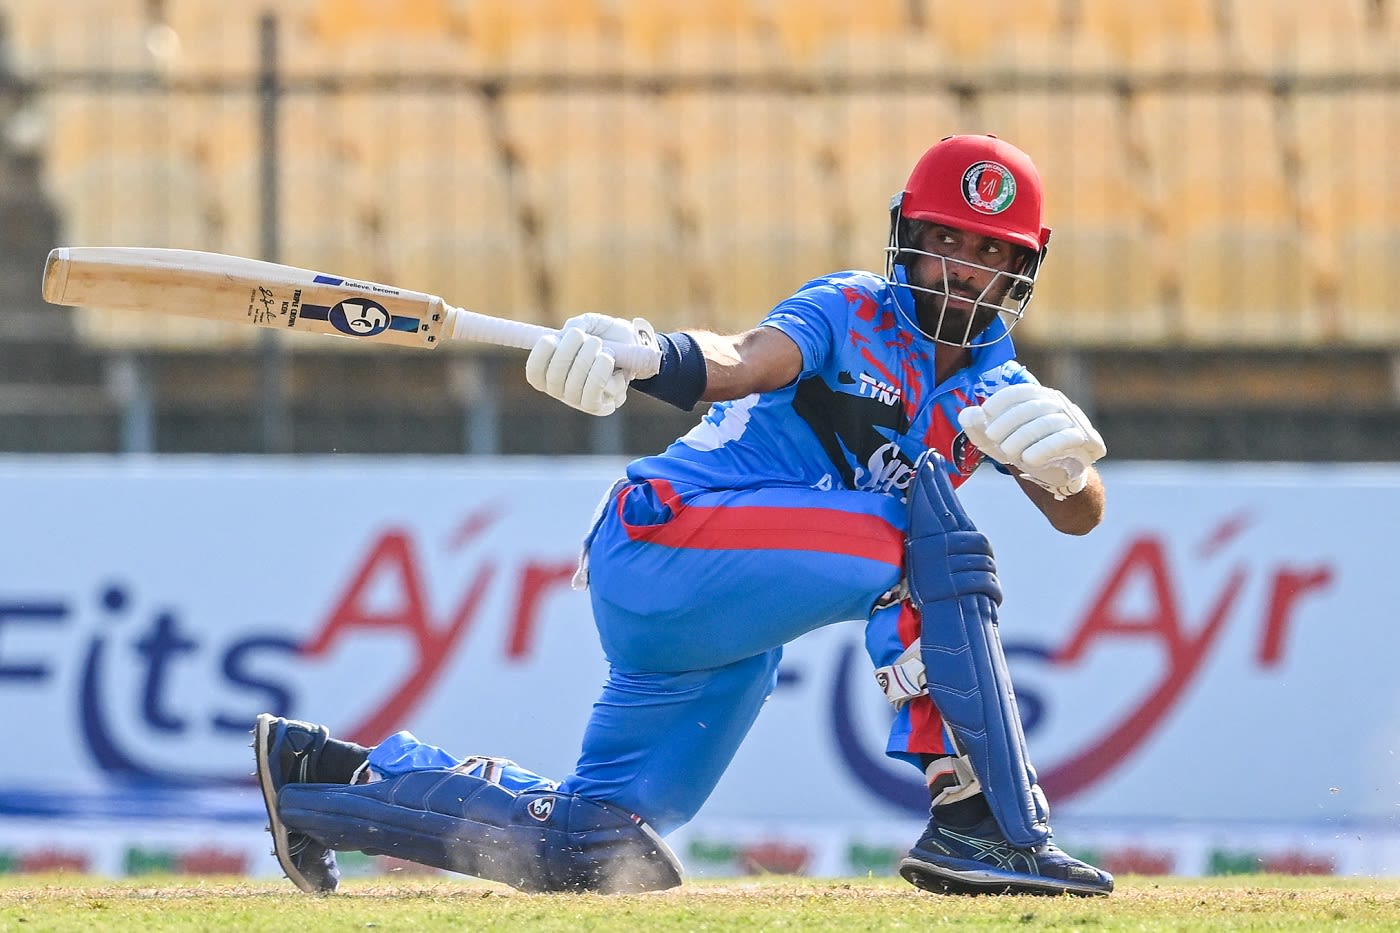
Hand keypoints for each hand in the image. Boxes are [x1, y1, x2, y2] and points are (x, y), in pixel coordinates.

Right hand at [525, 313, 658, 415]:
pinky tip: (610, 360)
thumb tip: (565, 333)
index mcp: (552, 371)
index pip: (535, 373)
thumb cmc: (608, 335)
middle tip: (583, 336)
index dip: (539, 357)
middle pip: (554, 379)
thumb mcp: (592, 323)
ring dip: (585, 362)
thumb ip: (578, 324)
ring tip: (599, 344)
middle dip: (567, 354)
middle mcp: (562, 390)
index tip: (550, 338)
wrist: (637, 348)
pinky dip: (601, 373)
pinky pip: (594, 394)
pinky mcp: (601, 407)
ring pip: (573, 388)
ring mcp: (580, 401)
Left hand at [957, 383, 1105, 498]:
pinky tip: (1029, 460)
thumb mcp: (996, 442)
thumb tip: (967, 414)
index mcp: (1038, 398)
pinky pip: (1067, 438)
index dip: (1002, 400)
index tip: (985, 413)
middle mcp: (1059, 404)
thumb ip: (978, 429)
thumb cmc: (1025, 451)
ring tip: (1007, 452)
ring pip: (1048, 423)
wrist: (1057, 476)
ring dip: (1023, 437)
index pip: (1021, 391)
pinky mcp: (1087, 439)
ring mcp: (1075, 420)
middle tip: (992, 438)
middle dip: (1008, 422)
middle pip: (1033, 407)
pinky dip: (1045, 448)